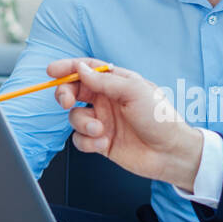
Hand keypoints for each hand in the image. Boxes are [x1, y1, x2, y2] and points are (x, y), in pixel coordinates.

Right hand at [49, 58, 203, 189]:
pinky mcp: (101, 142)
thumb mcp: (134, 91)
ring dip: (82, 124)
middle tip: (66, 102)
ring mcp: (103, 121)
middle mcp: (107, 100)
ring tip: (100, 131)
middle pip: (74, 91)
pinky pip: (80, 139)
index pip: (86, 70)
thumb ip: (104, 80)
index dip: (68, 68)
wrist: (169, 153)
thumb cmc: (160, 118)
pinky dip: (87, 142)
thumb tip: (80, 69)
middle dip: (65, 94)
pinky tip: (103, 144)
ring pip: (75, 117)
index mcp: (117, 82)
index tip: (52, 71)